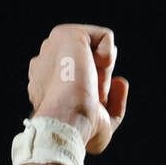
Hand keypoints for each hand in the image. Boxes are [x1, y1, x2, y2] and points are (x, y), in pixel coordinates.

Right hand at [28, 23, 128, 154]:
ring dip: (102, 72)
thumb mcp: (102, 123)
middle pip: (86, 62)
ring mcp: (53, 46)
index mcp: (46, 83)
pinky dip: (109, 56)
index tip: (88, 106)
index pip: (77, 77)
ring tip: (90, 87)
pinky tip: (95, 69)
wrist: (68, 122)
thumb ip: (113, 104)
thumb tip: (120, 81)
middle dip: (97, 79)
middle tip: (89, 97)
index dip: (91, 92)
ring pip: (95, 51)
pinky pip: (105, 37)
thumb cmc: (80, 131)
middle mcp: (45, 62)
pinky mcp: (67, 33)